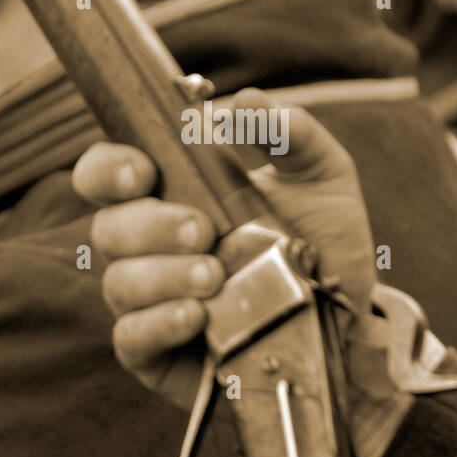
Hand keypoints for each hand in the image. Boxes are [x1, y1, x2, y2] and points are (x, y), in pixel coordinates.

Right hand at [72, 88, 374, 407]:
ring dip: (163, 275)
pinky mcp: (158, 354)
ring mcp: (150, 302)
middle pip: (107, 227)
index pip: (106, 173)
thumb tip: (241, 102)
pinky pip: (131, 339)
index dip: (107, 169)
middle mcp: (149, 247)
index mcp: (172, 193)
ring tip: (216, 277)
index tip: (142, 172)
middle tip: (205, 230)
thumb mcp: (322, 175)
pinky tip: (195, 317)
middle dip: (152, 226)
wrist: (350, 320)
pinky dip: (158, 323)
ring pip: (118, 282)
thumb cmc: (323, 239)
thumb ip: (289, 131)